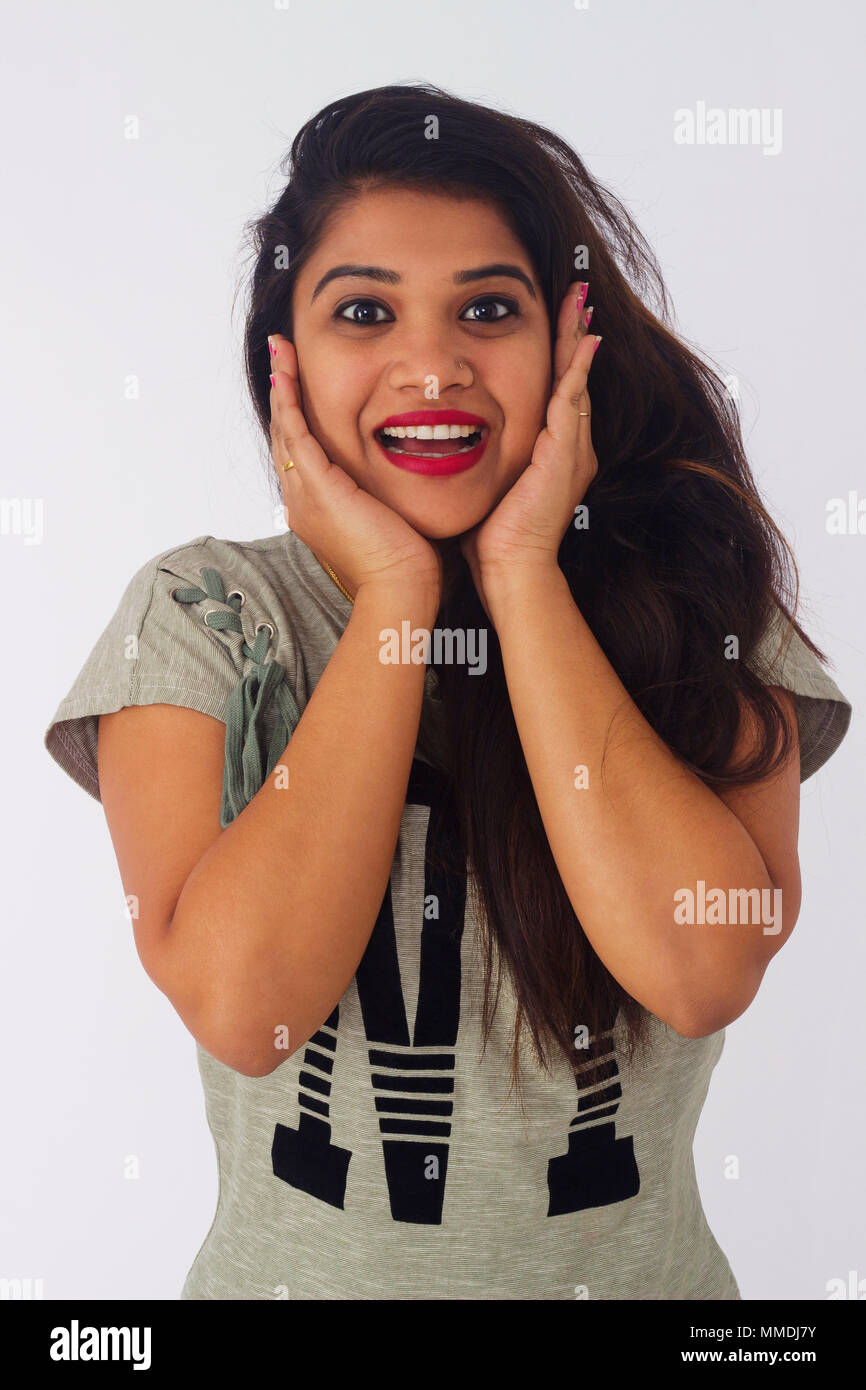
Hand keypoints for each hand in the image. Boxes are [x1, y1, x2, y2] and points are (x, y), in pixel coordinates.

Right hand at [269, 336, 441, 598]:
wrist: (399, 589)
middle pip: (284, 436)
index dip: (297, 417)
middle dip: (282, 394)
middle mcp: (301, 500)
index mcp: (317, 509)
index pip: (301, 454)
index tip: (300, 386)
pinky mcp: (316, 486)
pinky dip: (288, 398)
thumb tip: (401, 484)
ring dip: (281, 386)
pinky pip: (294, 431)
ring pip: (284, 428)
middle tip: (281, 356)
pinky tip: (285, 371)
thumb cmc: (405, 566)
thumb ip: (386, 497)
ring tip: (280, 351)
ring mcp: (304, 493)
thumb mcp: (390, 521)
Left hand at [458, 281, 599, 613]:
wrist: (512, 571)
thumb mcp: (487, 488)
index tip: (554, 324)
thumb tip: (450, 450)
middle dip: (574, 337)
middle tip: (578, 296)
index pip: (555, 393)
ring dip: (578, 339)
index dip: (556, 358)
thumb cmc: (492, 541)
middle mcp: (568, 448)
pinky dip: (578, 368)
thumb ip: (481, 464)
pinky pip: (572, 399)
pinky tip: (583, 340)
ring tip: (581, 303)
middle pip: (573, 378)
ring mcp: (571, 450)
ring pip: (577, 381)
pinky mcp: (564, 455)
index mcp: (551, 455)